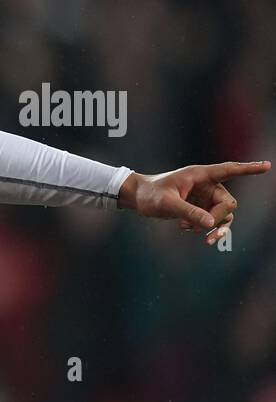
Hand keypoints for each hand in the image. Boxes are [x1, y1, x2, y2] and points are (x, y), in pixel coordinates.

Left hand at [117, 161, 270, 245]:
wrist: (138, 198)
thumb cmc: (150, 194)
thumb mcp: (166, 204)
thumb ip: (188, 212)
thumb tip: (211, 224)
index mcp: (200, 175)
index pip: (229, 170)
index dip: (249, 168)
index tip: (267, 166)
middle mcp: (207, 185)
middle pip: (228, 203)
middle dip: (217, 218)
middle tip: (199, 228)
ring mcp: (205, 197)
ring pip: (223, 214)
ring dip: (213, 227)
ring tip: (195, 234)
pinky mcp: (200, 208)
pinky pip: (213, 220)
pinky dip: (205, 228)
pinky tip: (187, 228)